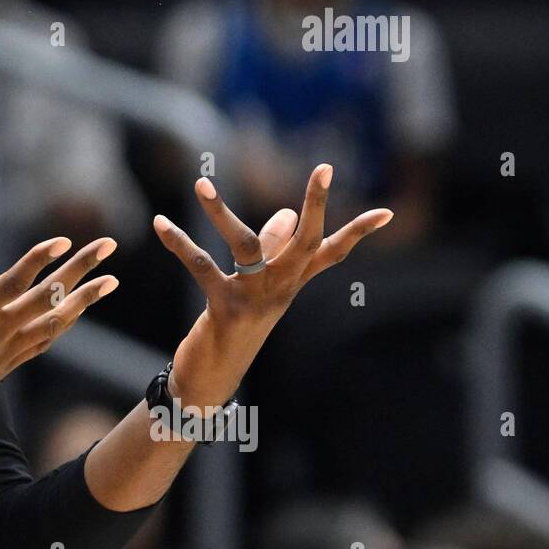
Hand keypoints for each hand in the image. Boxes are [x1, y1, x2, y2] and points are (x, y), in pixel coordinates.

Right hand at [0, 199, 119, 419]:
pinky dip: (62, 325)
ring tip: (110, 282)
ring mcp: (2, 355)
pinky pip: (42, 344)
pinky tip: (74, 311)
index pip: (15, 282)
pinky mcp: (2, 369)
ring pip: (54, 324)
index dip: (40, 259)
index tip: (64, 241)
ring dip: (83, 301)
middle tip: (109, 244)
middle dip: (82, 270)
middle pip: (48, 298)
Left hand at [152, 163, 392, 406]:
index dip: (358, 234)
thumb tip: (287, 213)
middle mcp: (279, 290)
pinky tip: (160, 224)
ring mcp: (255, 300)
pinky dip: (179, 244)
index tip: (388, 213)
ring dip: (221, 212)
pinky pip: (202, 267)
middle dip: (316, 205)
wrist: (211, 381)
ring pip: (246, 246)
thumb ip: (271, 251)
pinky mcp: (225, 308)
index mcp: (290, 284)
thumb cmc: (234, 328)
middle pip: (305, 243)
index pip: (331, 255)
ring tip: (201, 184)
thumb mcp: (257, 290)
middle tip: (326, 168)